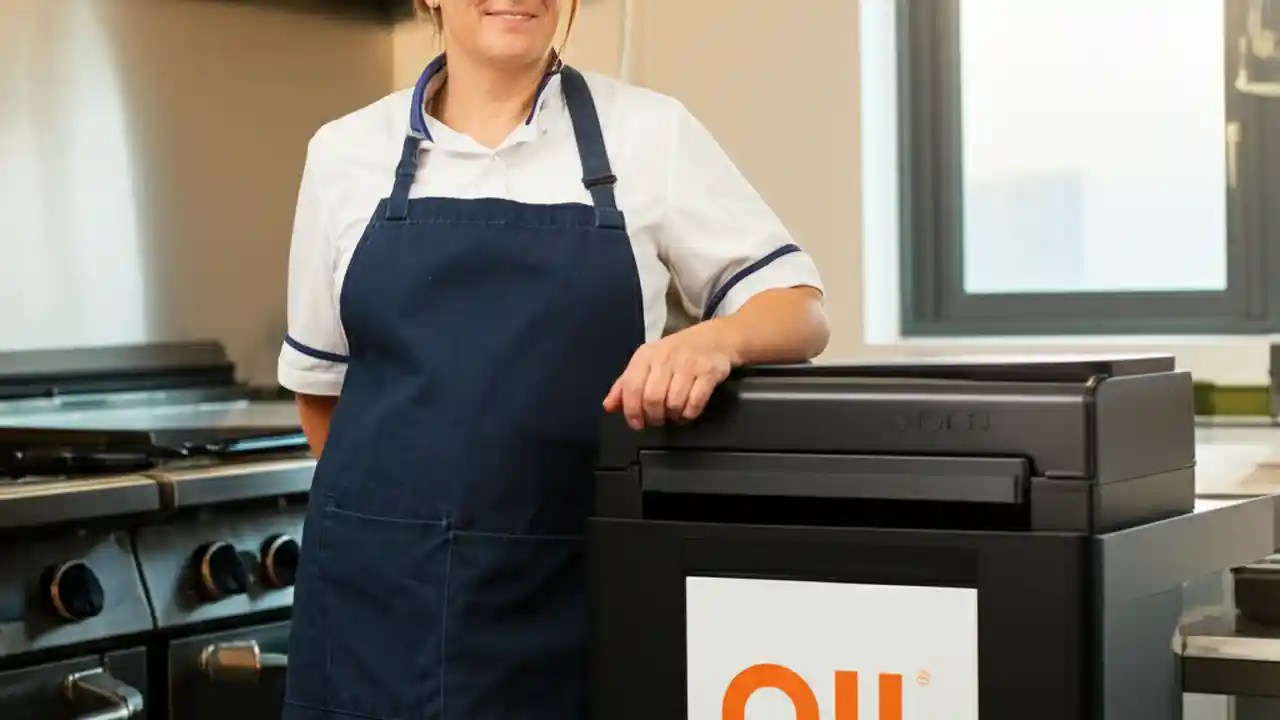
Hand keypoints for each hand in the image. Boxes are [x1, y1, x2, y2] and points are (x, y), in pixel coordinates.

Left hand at [602, 320, 739, 429]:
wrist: (716, 338)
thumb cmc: (676, 353)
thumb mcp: (648, 362)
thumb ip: (626, 384)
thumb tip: (609, 406)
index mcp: (646, 355)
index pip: (632, 387)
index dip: (632, 410)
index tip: (636, 423)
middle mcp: (666, 358)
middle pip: (652, 398)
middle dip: (653, 417)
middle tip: (657, 420)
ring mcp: (689, 364)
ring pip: (674, 403)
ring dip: (672, 416)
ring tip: (674, 415)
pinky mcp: (709, 372)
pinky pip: (695, 403)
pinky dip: (689, 415)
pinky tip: (687, 413)